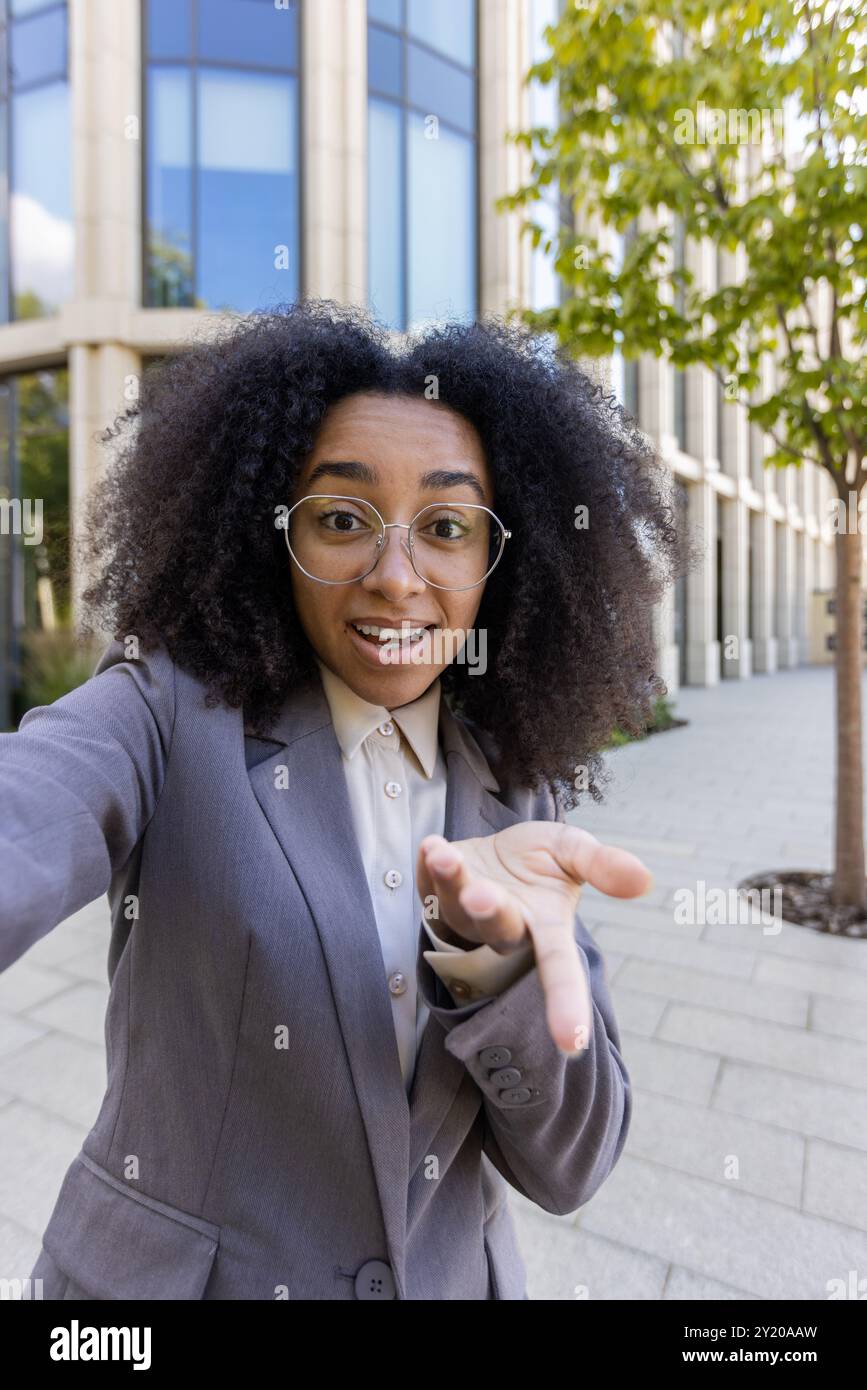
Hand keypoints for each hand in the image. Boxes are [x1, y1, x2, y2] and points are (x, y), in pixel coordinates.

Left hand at [417, 823, 651, 1054]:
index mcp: (544, 928)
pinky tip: (431, 845)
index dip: (566, 1003)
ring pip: (456, 906)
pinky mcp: (434, 888)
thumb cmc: (542, 861)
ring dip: (451, 881)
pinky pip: (427, 880)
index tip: (572, 1042)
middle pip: (498, 931)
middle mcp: (504, 926)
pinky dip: (428, 862)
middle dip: (491, 913)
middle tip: (483, 897)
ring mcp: (464, 910)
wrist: (498, 847)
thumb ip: (603, 866)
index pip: (558, 970)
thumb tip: (644, 879)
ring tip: (445, 856)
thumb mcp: (576, 852)